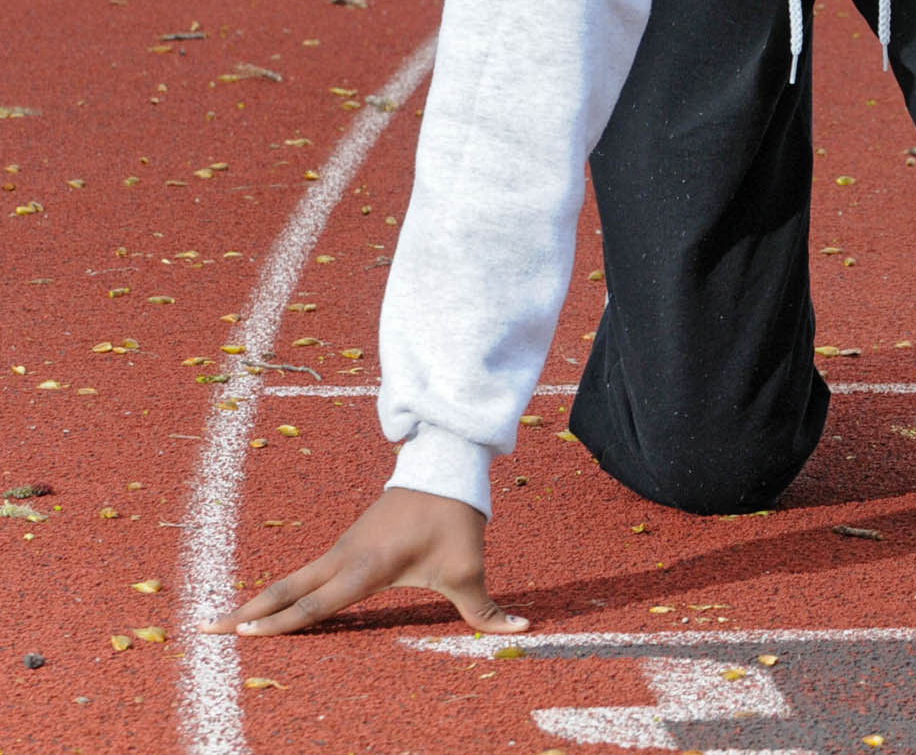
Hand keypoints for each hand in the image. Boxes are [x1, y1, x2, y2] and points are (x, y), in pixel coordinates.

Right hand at [201, 487, 528, 637]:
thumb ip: (487, 609)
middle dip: (248, 611)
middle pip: (289, 589)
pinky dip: (279, 590)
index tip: (244, 635)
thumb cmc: (454, 520)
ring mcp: (341, 549)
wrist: (443, 468)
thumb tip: (522, 628)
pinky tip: (261, 606)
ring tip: (219, 622)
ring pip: (293, 579)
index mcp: (367, 568)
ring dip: (257, 601)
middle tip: (205, 630)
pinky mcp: (345, 545)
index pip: (318, 603)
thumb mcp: (470, 568)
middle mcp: (345, 558)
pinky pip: (306, 573)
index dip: (282, 621)